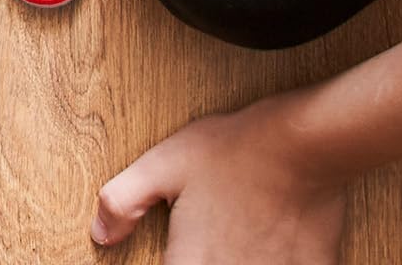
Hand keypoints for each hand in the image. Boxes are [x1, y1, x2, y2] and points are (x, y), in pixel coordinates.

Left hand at [93, 97, 348, 261]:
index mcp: (192, 262)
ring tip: (234, 237)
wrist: (302, 148)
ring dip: (236, 259)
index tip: (177, 251)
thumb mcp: (161, 165)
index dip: (172, 261)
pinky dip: (271, 260)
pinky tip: (266, 246)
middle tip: (205, 236)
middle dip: (199, 258)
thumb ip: (122, 202)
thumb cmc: (231, 152)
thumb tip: (99, 235)